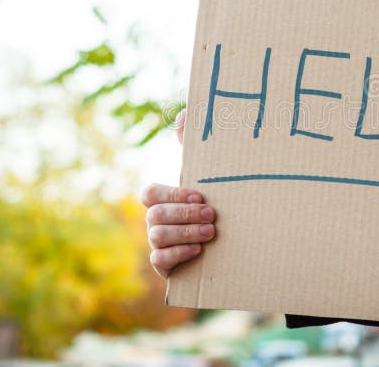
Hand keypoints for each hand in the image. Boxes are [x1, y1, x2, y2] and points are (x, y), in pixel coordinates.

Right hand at [141, 109, 215, 278]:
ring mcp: (157, 243)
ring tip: (211, 232)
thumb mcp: (205, 177)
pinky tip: (199, 251)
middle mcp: (155, 220)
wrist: (226, 243)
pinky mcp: (164, 265)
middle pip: (156, 215)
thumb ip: (193, 147)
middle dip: (184, 214)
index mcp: (163, 198)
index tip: (200, 193)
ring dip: (186, 233)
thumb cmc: (211, 203)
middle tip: (212, 214)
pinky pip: (160, 261)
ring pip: (157, 237)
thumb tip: (186, 113)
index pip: (151, 193)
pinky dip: (178, 255)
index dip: (173, 193)